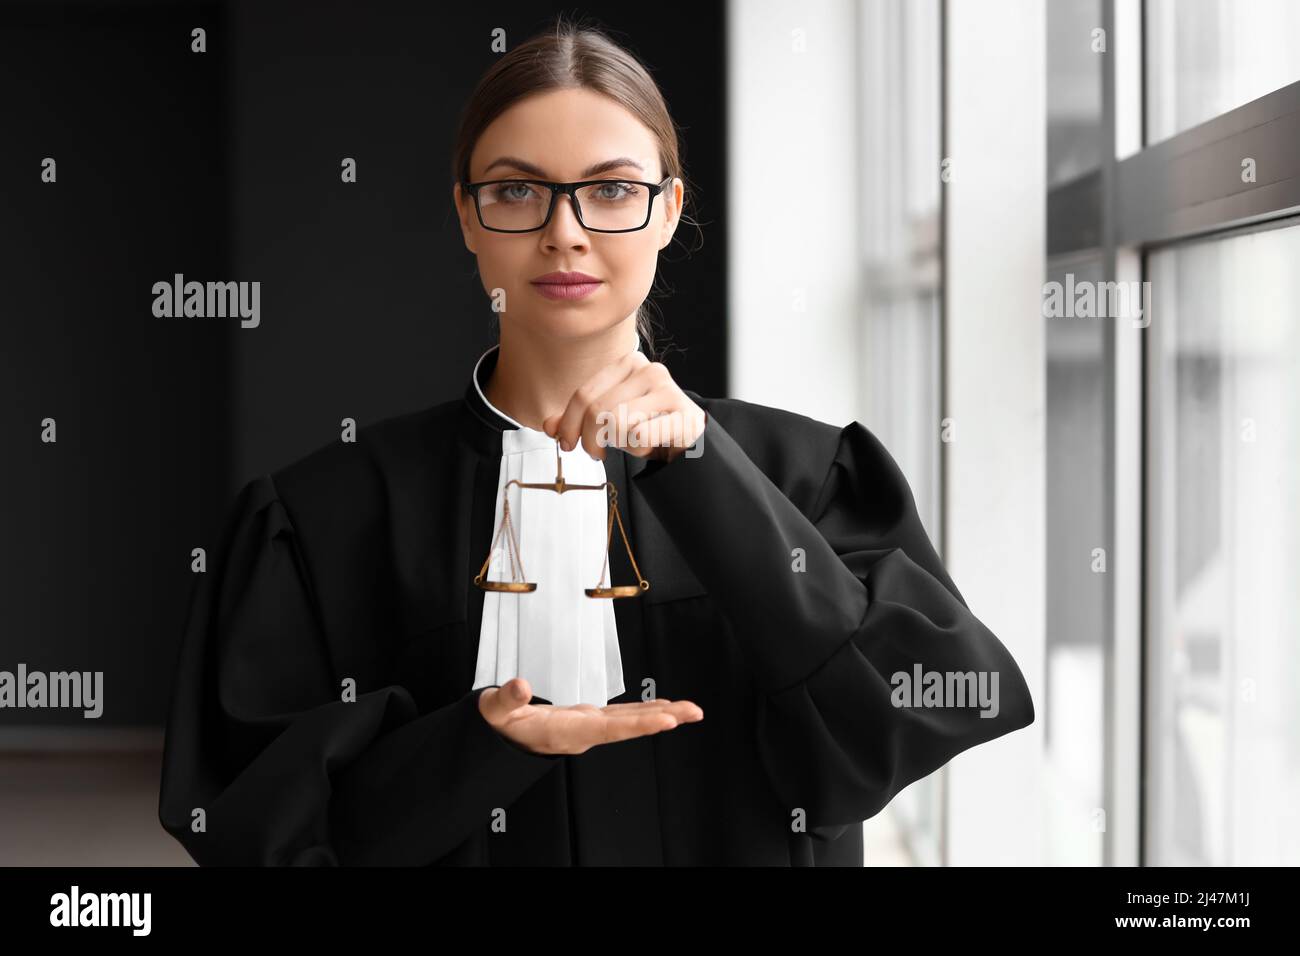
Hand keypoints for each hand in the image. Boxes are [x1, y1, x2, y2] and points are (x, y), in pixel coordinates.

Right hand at [478, 677, 703, 755]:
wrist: (500, 739)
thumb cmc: (499, 725)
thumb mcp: (494, 710)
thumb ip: (505, 699)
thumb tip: (518, 685)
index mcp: (565, 732)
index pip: (607, 729)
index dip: (638, 725)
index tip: (667, 721)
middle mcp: (583, 733)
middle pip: (628, 727)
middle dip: (662, 719)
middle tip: (694, 712)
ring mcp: (589, 728)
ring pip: (630, 722)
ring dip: (661, 715)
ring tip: (689, 710)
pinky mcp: (589, 721)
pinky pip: (623, 717)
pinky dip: (644, 711)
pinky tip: (663, 708)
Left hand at [541, 351, 705, 462]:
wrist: (690, 438)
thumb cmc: (647, 425)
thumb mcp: (608, 419)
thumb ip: (578, 420)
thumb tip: (549, 426)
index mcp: (627, 363)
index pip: (583, 394)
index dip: (568, 424)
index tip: (568, 444)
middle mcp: (648, 370)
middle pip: (596, 410)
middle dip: (589, 439)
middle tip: (596, 453)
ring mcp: (668, 390)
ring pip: (615, 422)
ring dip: (615, 443)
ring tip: (626, 445)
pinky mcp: (683, 414)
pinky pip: (641, 434)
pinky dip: (637, 447)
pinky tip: (648, 445)